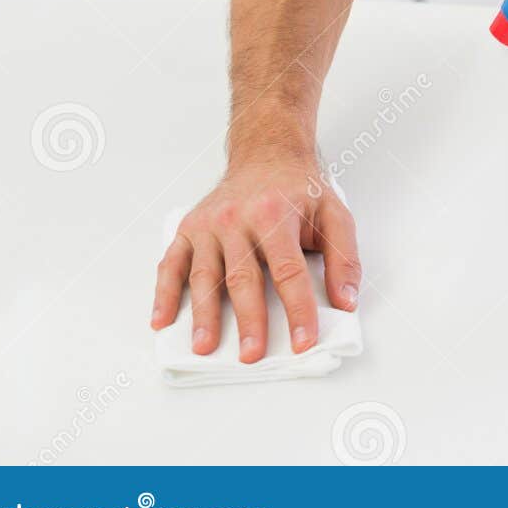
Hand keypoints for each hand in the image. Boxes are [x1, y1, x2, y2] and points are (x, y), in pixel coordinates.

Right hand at [150, 157, 360, 360]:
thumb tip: (345, 302)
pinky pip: (171, 263)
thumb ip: (344, 258)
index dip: (298, 310)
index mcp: (275, 214)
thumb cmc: (299, 188)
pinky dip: (163, 293)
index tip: (304, 342)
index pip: (288, 271)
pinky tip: (162, 319)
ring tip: (205, 346)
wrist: (267, 152)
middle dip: (248, 320)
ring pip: (204, 275)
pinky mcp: (189, 228)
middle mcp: (237, 218)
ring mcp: (209, 224)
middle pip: (243, 277)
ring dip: (204, 314)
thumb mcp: (334, 213)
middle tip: (251, 355)